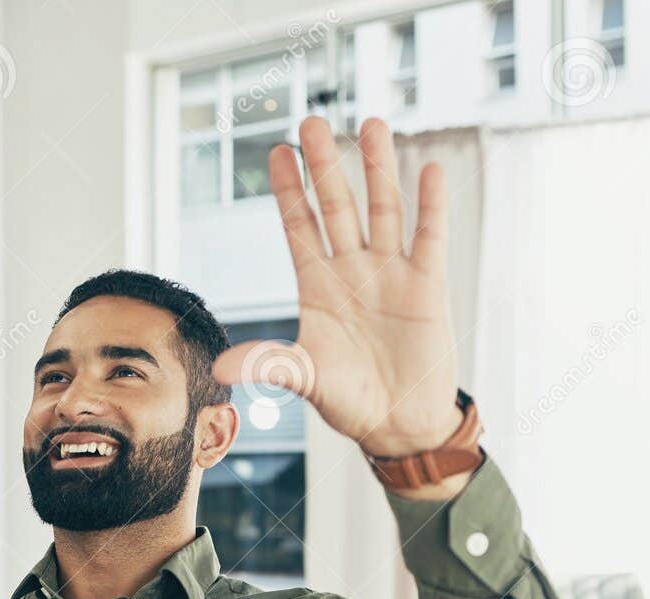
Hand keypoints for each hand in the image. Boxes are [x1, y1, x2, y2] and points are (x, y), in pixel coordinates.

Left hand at [214, 116, 461, 459]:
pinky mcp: (427, 286)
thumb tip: (219, 368)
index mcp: (317, 286)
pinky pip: (429, 237)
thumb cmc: (350, 400)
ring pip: (382, 209)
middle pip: (337, 206)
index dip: (290, 191)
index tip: (278, 151)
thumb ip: (267, 364)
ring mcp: (391, 273)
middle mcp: (352, 270)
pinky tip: (429, 170)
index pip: (300, 226)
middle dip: (326, 165)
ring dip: (378, 168)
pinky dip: (430, 205)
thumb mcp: (304, 379)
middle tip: (313, 121)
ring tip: (371, 123)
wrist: (400, 425)